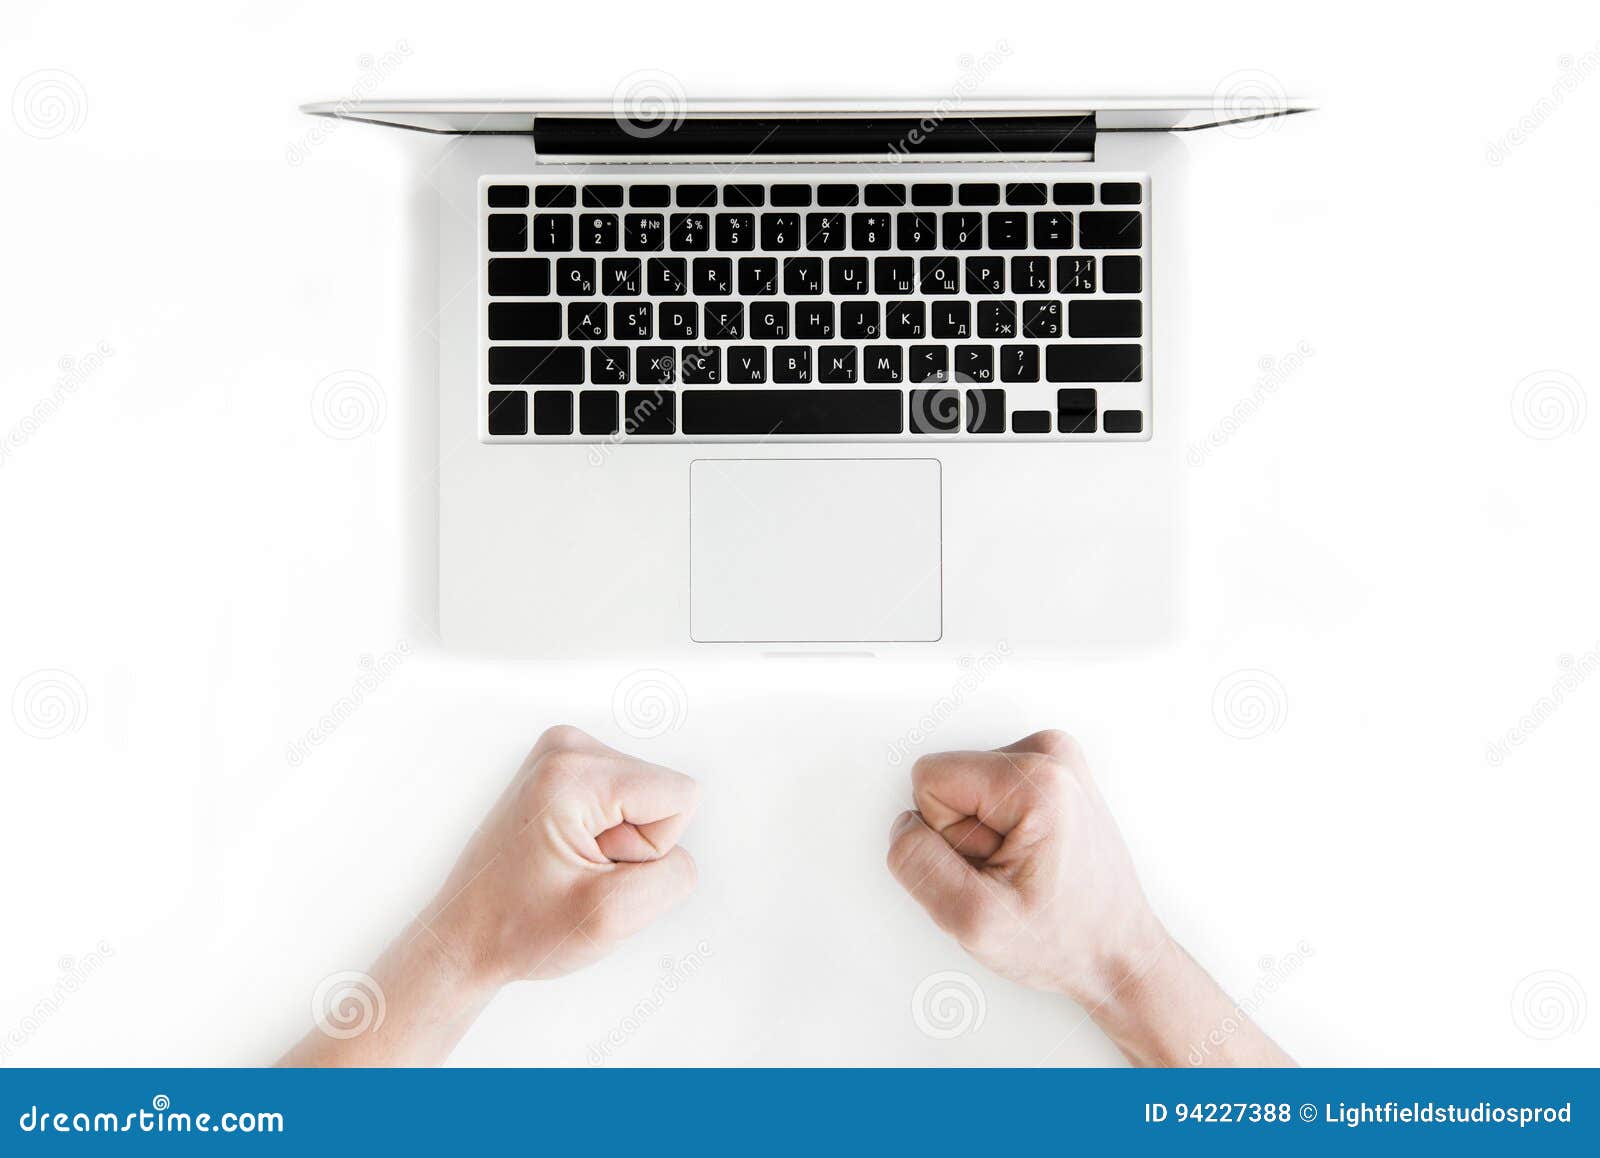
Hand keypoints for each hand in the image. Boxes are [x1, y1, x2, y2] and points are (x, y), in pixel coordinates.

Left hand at [281, 726, 698, 1065]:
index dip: (651, 850)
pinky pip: (626, 800)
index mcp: (573, 773)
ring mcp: (561, 755)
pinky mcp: (562, 770)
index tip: (599, 868)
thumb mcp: (610, 918)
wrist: (466, 936)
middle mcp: (566, 748)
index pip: (679, 796)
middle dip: (634, 845)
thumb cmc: (517, 928)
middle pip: (663, 793)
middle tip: (582, 872)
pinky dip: (606, 834)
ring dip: (619, 842)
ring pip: (647, 798)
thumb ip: (672, 876)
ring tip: (572, 865)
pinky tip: (568, 854)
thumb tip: (682, 849)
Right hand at [886, 729, 1162, 1004]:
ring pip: (965, 790)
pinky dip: (1000, 832)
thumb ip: (918, 865)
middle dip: (965, 838)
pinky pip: (986, 795)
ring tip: (1022, 870)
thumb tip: (903, 826)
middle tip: (1007, 875)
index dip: (946, 839)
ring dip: (983, 838)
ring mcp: (1055, 763)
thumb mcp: (974, 920)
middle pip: (948, 782)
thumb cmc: (1068, 940)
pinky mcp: (1052, 777)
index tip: (990, 868)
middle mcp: (1052, 756)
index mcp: (1038, 779)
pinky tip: (1029, 860)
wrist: (1117, 954)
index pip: (930, 780)